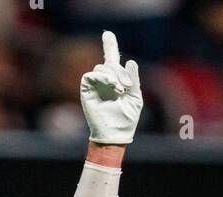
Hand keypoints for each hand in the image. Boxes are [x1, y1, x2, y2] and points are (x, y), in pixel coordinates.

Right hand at [80, 31, 142, 145]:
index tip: (107, 33)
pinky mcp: (87, 90)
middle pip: (110, 63)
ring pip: (101, 68)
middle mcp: (105, 81)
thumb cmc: (126, 120)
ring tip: (119, 90)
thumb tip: (130, 61)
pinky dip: (102, 77)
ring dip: (112, 75)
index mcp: (116, 81)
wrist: (115, 135)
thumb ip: (133, 80)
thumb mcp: (135, 98)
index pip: (112, 59)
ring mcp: (95, 85)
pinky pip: (90, 75)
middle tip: (126, 86)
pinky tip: (111, 85)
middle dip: (119, 71)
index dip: (110, 45)